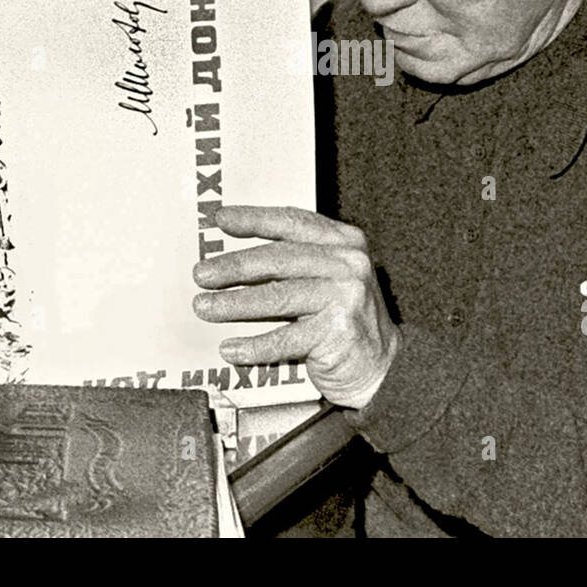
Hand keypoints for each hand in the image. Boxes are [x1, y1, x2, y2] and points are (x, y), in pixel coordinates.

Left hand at [191, 205, 399, 409]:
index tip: (221, 220)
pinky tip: (232, 348)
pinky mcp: (338, 332)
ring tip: (206, 307)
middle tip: (203, 274)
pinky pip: (285, 338)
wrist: (384, 366)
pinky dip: (254, 345)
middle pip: (279, 259)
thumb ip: (297, 262)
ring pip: (277, 297)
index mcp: (345, 243)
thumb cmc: (346, 320)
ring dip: (234, 303)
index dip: (254, 219)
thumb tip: (235, 259)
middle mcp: (348, 264)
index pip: (293, 222)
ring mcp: (345, 297)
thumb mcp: (331, 278)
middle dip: (234, 266)